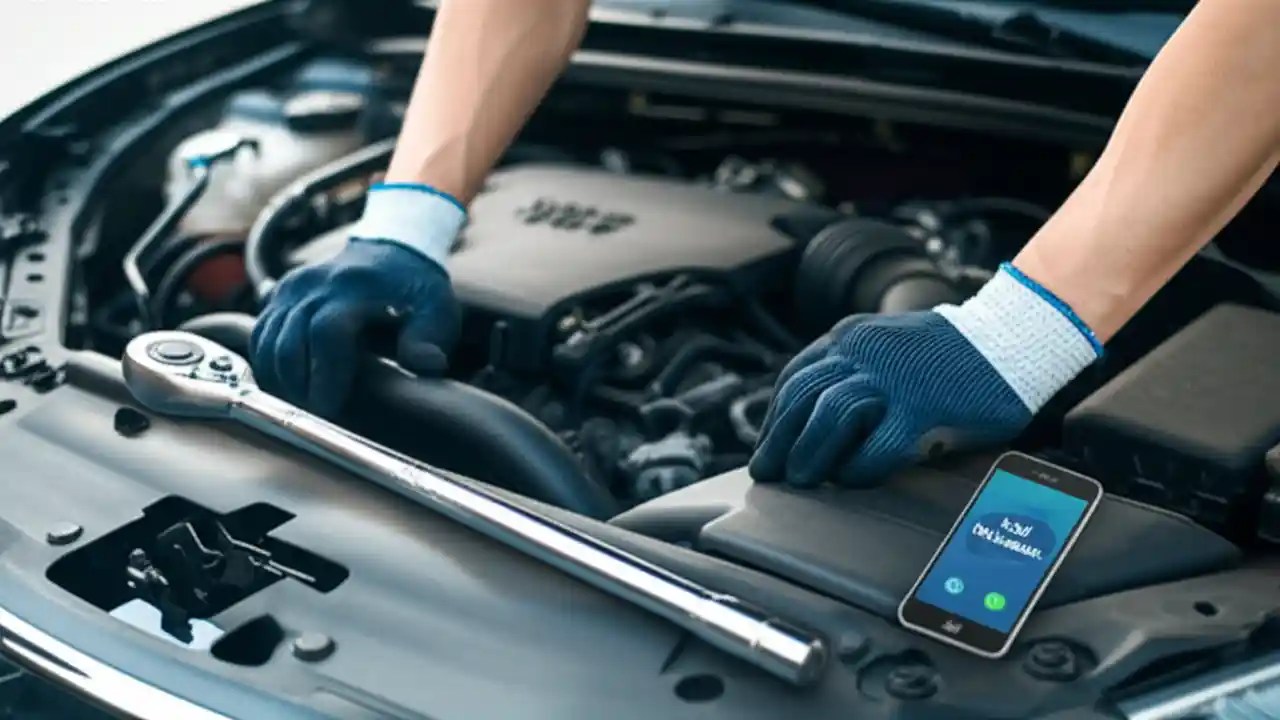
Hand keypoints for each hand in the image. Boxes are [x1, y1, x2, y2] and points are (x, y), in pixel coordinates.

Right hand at [250, 239, 459, 416]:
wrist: (391, 253)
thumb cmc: (416, 292)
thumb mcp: (437, 312)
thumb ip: (429, 339)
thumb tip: (428, 365)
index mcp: (356, 288)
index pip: (327, 332)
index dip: (325, 374)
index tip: (329, 409)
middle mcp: (316, 284)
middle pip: (290, 341)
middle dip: (298, 386)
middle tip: (315, 417)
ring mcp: (292, 287)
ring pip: (267, 340)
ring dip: (279, 379)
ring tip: (302, 407)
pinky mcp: (279, 294)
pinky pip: (261, 334)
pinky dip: (269, 365)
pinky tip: (288, 387)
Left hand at [749, 264, 1101, 487]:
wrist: (1014, 336)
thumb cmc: (953, 355)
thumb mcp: (890, 351)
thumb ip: (856, 375)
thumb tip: (817, 424)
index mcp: (852, 337)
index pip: (795, 378)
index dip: (775, 417)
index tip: (769, 446)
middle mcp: (863, 351)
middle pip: (801, 397)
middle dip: (778, 440)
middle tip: (769, 473)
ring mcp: (892, 376)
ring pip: (828, 416)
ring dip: (808, 454)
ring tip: (802, 481)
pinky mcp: (921, 405)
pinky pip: (875, 446)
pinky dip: (857, 468)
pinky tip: (852, 481)